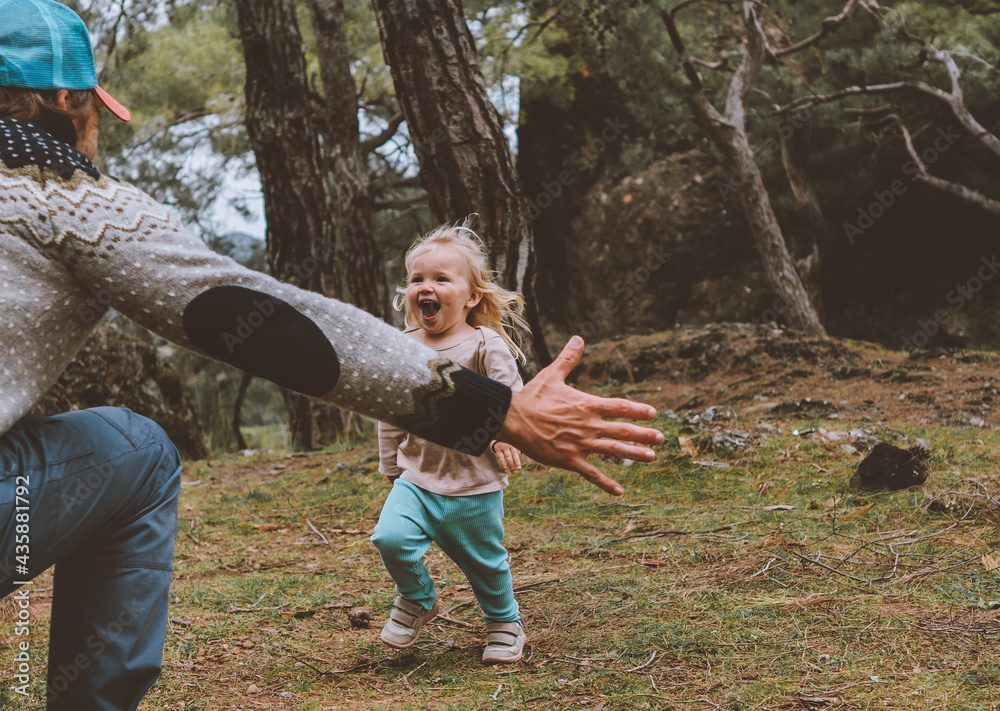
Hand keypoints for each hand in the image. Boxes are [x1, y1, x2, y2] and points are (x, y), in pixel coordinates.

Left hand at [492, 441, 521, 473]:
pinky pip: (518, 452)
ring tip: (519, 468)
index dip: (503, 465)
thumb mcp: (498, 450)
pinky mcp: (516, 444)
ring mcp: (511, 445)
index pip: (500, 458)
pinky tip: (519, 464)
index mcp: (498, 448)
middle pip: (508, 457)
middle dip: (511, 465)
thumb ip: (502, 459)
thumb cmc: (500, 447)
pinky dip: (519, 458)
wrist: (504, 436)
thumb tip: (506, 470)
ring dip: (517, 462)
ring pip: (514, 454)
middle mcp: (505, 446)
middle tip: (513, 472)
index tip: (506, 471)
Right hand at [495, 336, 662, 495]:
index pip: (620, 407)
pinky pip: (592, 474)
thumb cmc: (532, 396)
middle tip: (661, 438)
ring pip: (614, 451)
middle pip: (623, 430)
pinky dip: (606, 483)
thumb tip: (578, 338)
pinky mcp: (569, 460)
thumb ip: (569, 358)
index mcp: (587, 405)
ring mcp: (580, 444)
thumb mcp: (553, 374)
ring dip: (635, 455)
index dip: (639, 410)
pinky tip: (619, 492)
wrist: (513, 419)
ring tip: (651, 457)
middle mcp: (588, 425)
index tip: (652, 413)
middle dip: (644, 434)